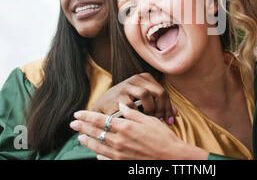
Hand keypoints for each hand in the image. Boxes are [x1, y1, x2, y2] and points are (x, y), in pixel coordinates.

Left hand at [70, 104, 208, 159]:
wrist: (172, 158)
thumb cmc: (163, 137)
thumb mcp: (150, 120)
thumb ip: (133, 113)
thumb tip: (122, 105)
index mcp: (125, 127)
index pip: (100, 120)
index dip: (87, 116)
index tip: (77, 113)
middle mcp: (119, 141)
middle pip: (96, 132)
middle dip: (82, 127)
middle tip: (72, 124)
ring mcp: (120, 154)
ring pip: (97, 146)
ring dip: (87, 141)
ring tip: (79, 137)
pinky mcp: (123, 163)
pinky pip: (106, 159)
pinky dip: (99, 155)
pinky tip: (95, 153)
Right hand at [91, 72, 176, 124]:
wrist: (102, 108)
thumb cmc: (127, 105)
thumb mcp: (144, 102)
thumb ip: (160, 105)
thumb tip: (176, 113)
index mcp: (145, 78)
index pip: (163, 91)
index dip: (168, 107)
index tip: (170, 120)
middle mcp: (136, 79)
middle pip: (159, 91)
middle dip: (163, 108)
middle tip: (162, 120)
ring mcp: (127, 86)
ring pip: (146, 94)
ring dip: (151, 109)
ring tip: (149, 118)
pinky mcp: (118, 96)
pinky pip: (133, 105)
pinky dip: (138, 114)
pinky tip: (138, 121)